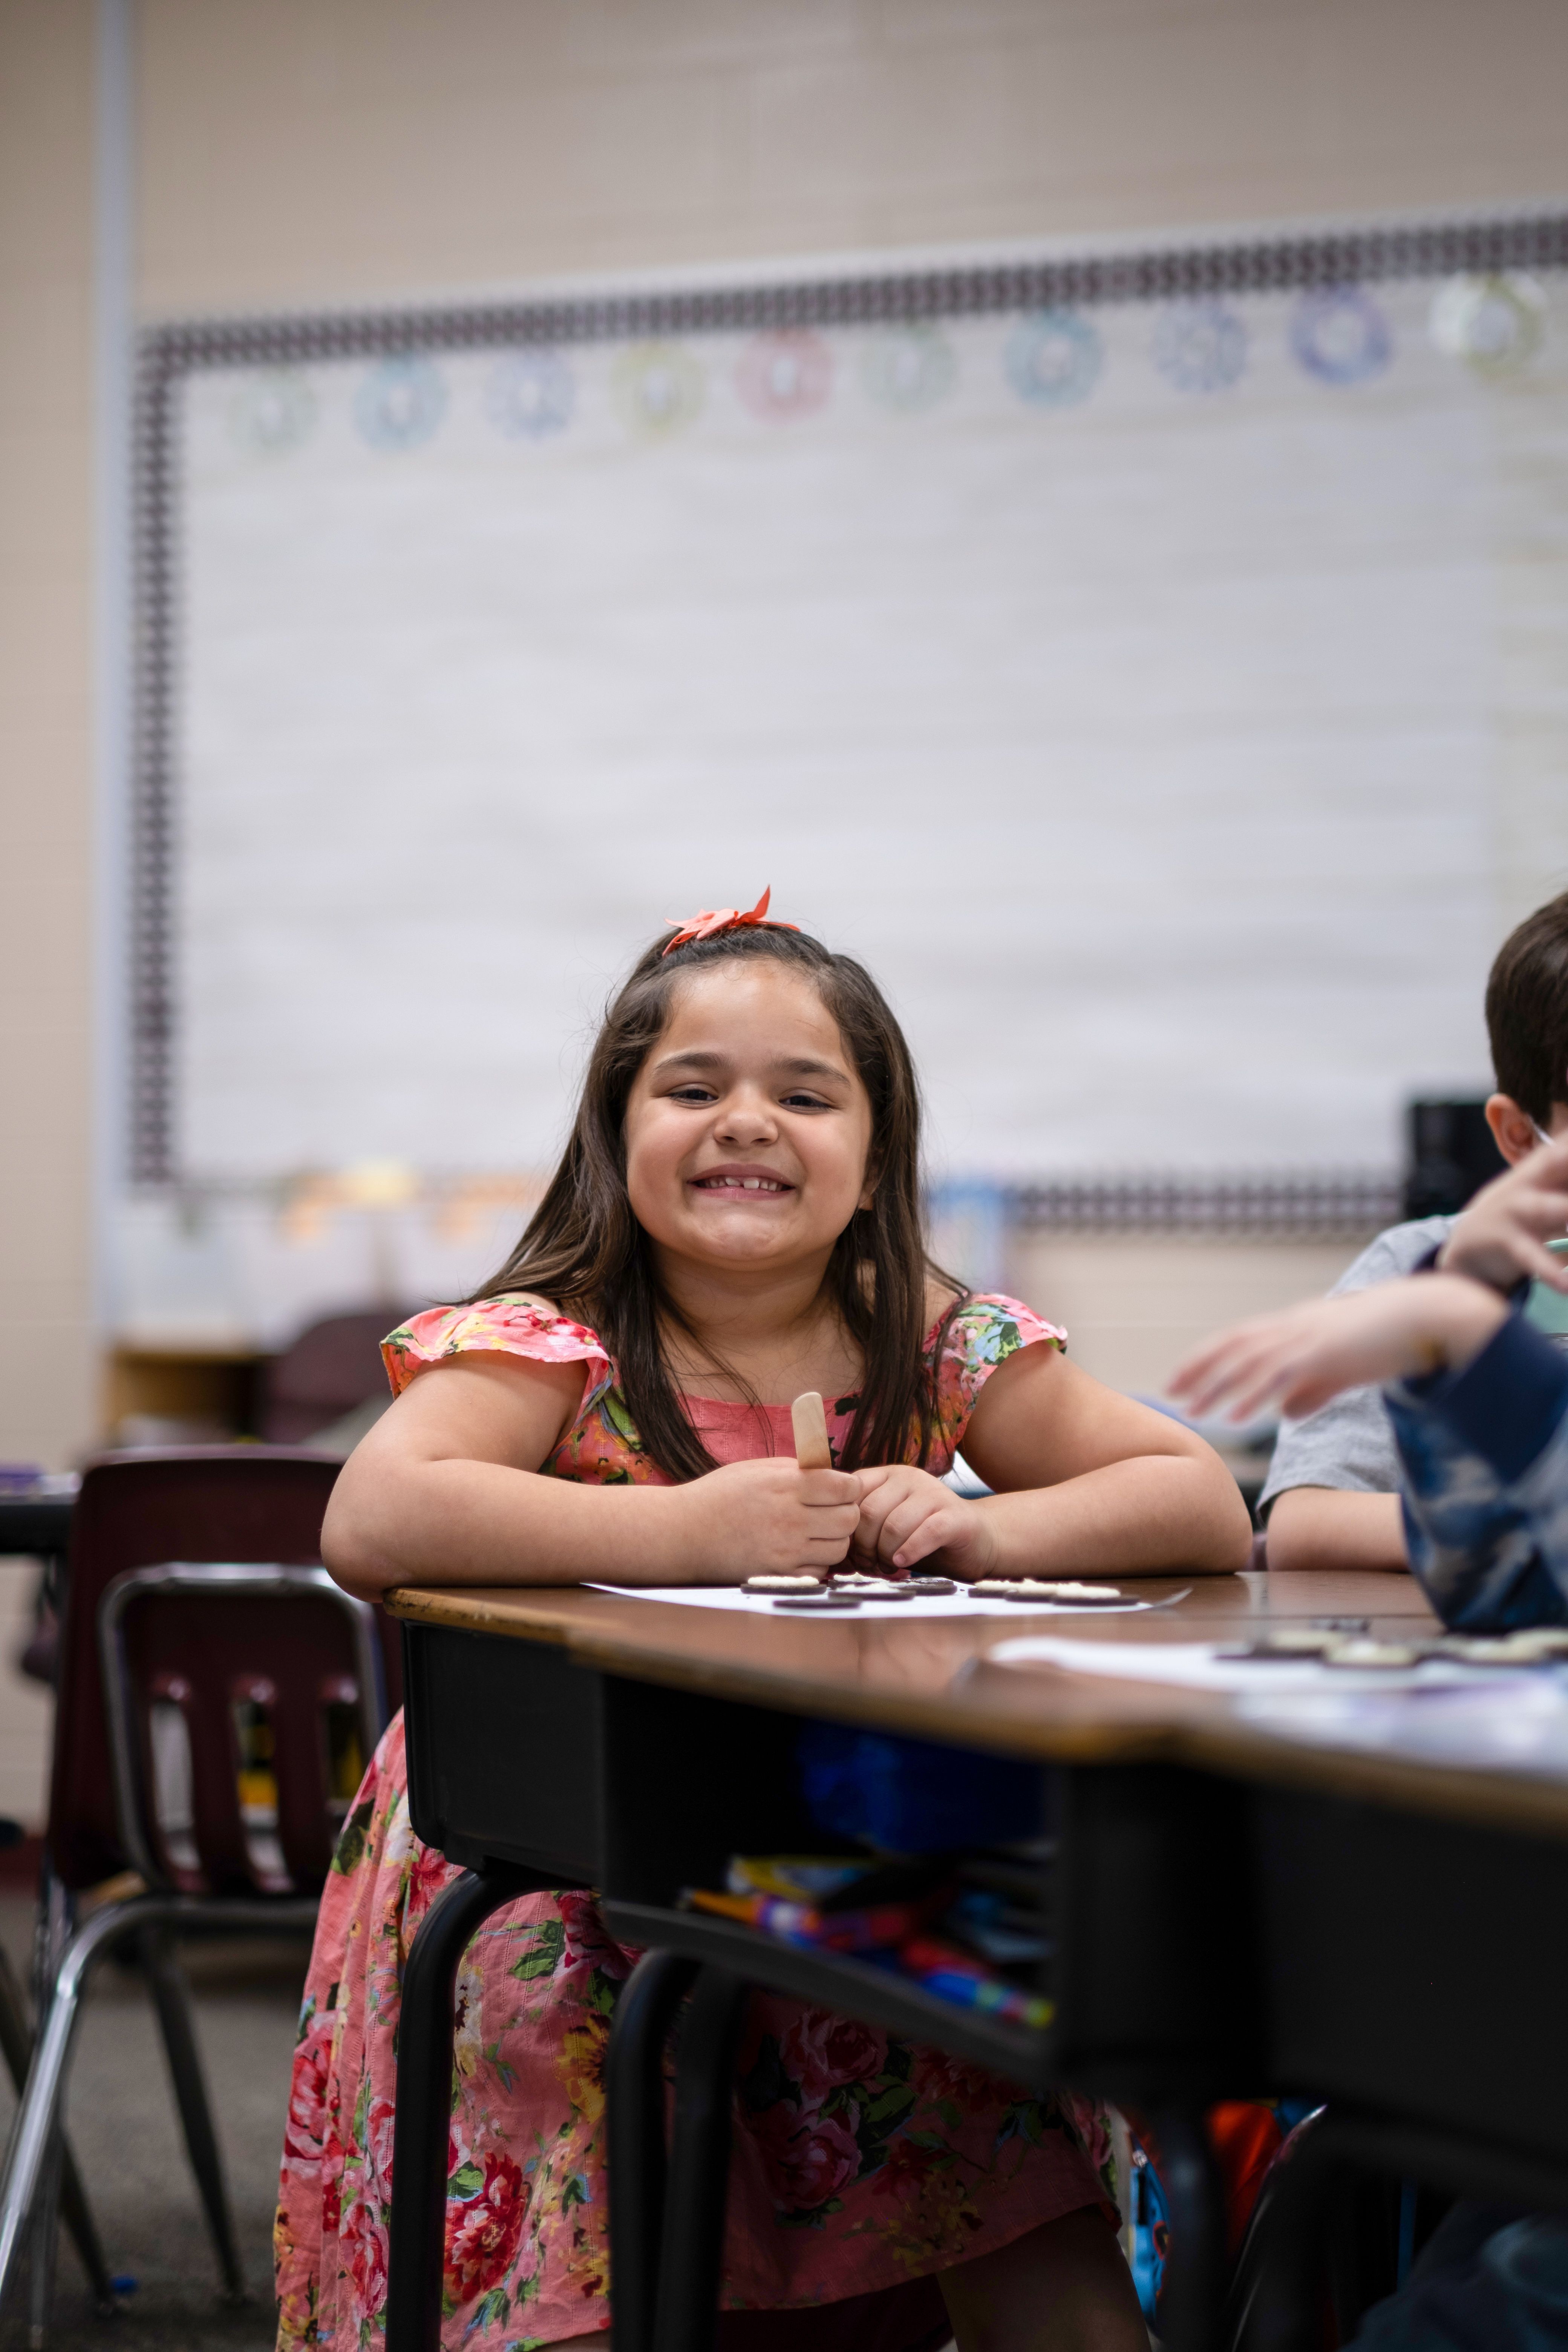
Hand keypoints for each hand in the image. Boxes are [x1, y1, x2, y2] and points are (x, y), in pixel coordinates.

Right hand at [676, 1457, 863, 1580]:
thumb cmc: (720, 1495)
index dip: (849, 1486)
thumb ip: (798, 1471)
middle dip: (846, 1512)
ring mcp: (785, 1550)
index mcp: (786, 1485)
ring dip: (834, 1539)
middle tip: (830, 1510)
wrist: (683, 1533)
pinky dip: (816, 1562)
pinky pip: (819, 1572)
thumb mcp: (758, 1469)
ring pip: (840, 1548)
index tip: (840, 1488)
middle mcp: (790, 1518)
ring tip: (815, 1531)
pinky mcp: (779, 1575)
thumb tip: (833, 1476)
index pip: (846, 1487)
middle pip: (850, 1519)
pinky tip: (800, 1550)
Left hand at [850, 1465, 997, 1575]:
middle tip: (869, 1563)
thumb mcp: (887, 1524)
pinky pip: (925, 1533)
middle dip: (864, 1546)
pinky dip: (909, 1552)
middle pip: (869, 1512)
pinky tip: (903, 1562)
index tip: (849, 1550)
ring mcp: (934, 1493)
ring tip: (888, 1566)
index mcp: (888, 1475)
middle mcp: (909, 1477)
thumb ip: (862, 1527)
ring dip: (886, 1554)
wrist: (976, 1539)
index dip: (845, 1527)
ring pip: (894, 1525)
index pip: (851, 1494)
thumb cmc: (923, 1535)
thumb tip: (828, 1545)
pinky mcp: (954, 1515)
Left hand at [1167, 1274, 1508, 1422]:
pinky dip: (1253, 1395)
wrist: (1427, 1317)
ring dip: (1217, 1388)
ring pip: (1250, 1361)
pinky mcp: (1327, 1351)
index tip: (1178, 1380)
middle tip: (1169, 1395)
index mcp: (1295, 1326)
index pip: (1238, 1339)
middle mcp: (1294, 1326)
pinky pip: (1281, 1375)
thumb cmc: (1385, 1340)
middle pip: (1234, 1346)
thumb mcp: (1341, 1367)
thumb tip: (1283, 1413)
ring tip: (1193, 1413)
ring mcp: (1309, 1336)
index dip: (1205, 1358)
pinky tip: (1234, 1416)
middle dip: (1198, 1370)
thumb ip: (1311, 1389)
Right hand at [1438, 1138, 1567, 1293]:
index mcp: (1548, 1161)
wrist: (1471, 1243)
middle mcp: (1532, 1179)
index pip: (1567, 1147)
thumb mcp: (1550, 1183)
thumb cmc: (1526, 1209)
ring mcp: (1517, 1208)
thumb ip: (1564, 1167)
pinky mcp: (1507, 1242)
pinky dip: (1555, 1273)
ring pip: (1555, 1209)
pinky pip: (1535, 1258)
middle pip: (1563, 1163)